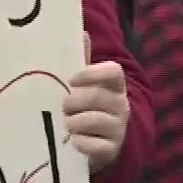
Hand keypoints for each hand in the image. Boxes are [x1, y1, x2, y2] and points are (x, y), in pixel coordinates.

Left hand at [64, 33, 127, 172]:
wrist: (100, 143)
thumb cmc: (86, 107)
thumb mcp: (83, 85)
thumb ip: (81, 61)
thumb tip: (82, 32)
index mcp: (113, 85)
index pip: (113, 72)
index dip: (92, 73)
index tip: (72, 79)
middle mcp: (120, 104)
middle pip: (98, 97)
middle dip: (75, 101)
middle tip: (62, 106)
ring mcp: (118, 128)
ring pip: (97, 120)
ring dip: (75, 122)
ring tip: (65, 123)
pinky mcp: (111, 150)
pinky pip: (97, 146)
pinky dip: (81, 143)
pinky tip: (72, 142)